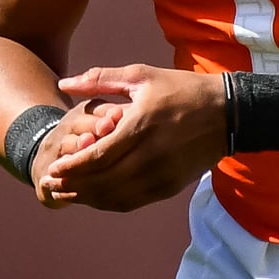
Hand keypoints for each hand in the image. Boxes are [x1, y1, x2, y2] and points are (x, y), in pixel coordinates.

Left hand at [38, 65, 226, 212]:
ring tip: (67, 193)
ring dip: (88, 198)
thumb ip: (100, 80)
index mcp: (141, 126)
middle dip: (73, 186)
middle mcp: (151, 155)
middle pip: (102, 181)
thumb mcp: (141, 76)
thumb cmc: (181, 89)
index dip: (71, 167)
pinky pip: (132, 202)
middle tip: (50, 184)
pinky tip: (95, 196)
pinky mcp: (170, 186)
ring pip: (116, 197)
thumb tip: (64, 84)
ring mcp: (162, 174)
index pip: (97, 156)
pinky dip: (109, 202)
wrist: (228, 113)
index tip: (52, 169)